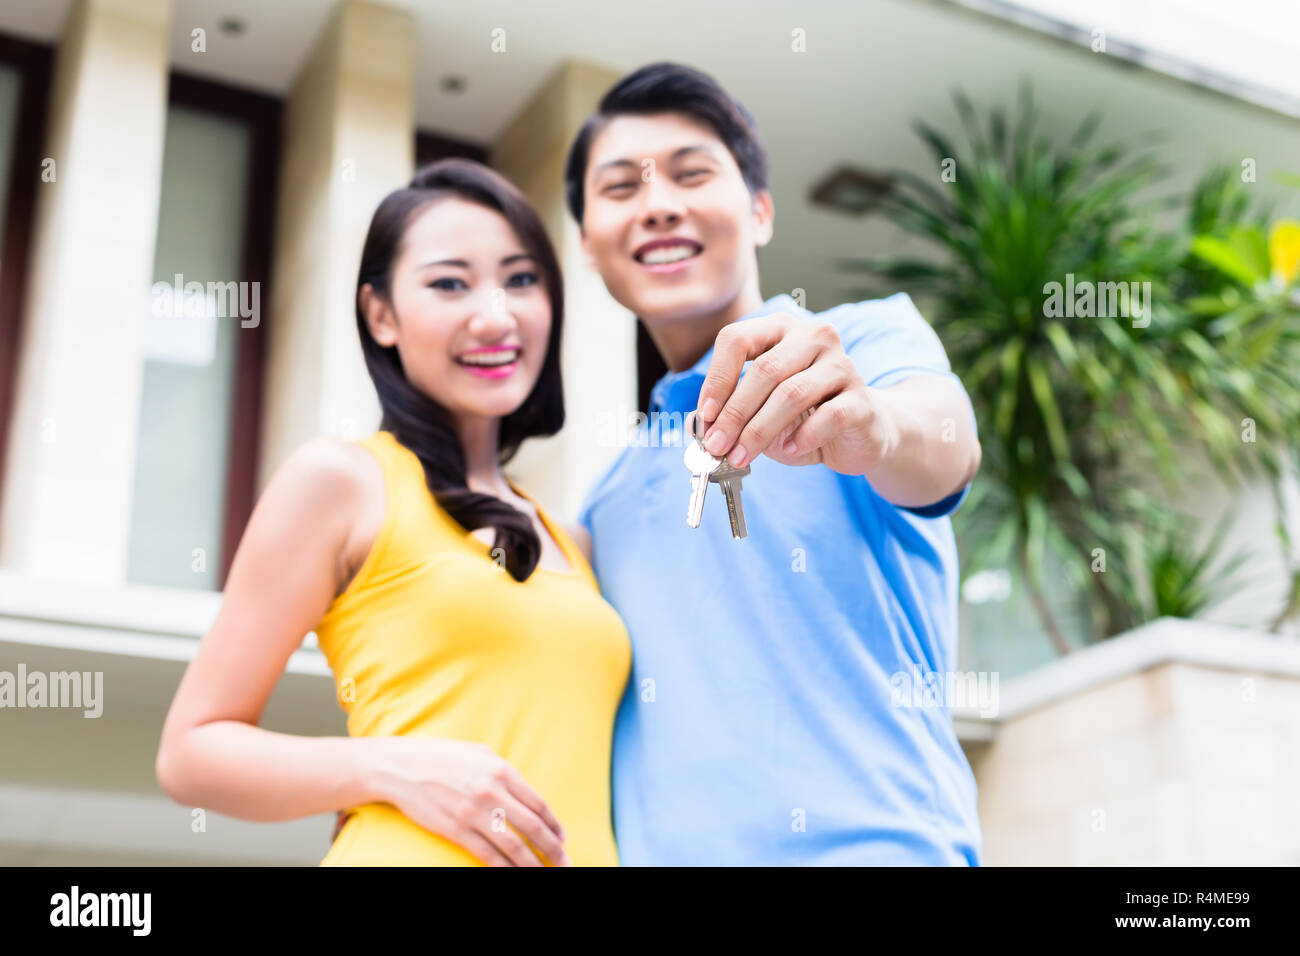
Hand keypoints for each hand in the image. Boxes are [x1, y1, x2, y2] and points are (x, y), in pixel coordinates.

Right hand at [367, 736, 570, 866]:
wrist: (401, 767)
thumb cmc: (442, 757)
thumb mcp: (480, 753)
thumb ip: (504, 772)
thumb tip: (525, 794)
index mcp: (501, 770)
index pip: (538, 804)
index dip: (554, 825)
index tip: (563, 839)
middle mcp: (492, 792)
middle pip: (532, 827)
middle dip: (552, 849)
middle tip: (565, 863)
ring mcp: (474, 813)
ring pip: (513, 846)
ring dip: (532, 864)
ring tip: (545, 873)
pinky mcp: (456, 830)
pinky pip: (487, 855)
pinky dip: (504, 868)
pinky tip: (513, 874)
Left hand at [692, 313, 895, 475]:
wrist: (858, 433)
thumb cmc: (802, 418)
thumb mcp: (758, 411)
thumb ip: (730, 412)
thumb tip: (700, 424)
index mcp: (780, 329)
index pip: (738, 339)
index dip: (717, 379)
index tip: (706, 415)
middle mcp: (813, 337)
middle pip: (765, 369)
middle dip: (735, 413)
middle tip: (717, 445)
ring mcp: (842, 365)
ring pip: (793, 393)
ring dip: (760, 430)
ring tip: (741, 455)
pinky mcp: (862, 398)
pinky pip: (829, 416)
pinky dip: (803, 437)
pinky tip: (789, 450)